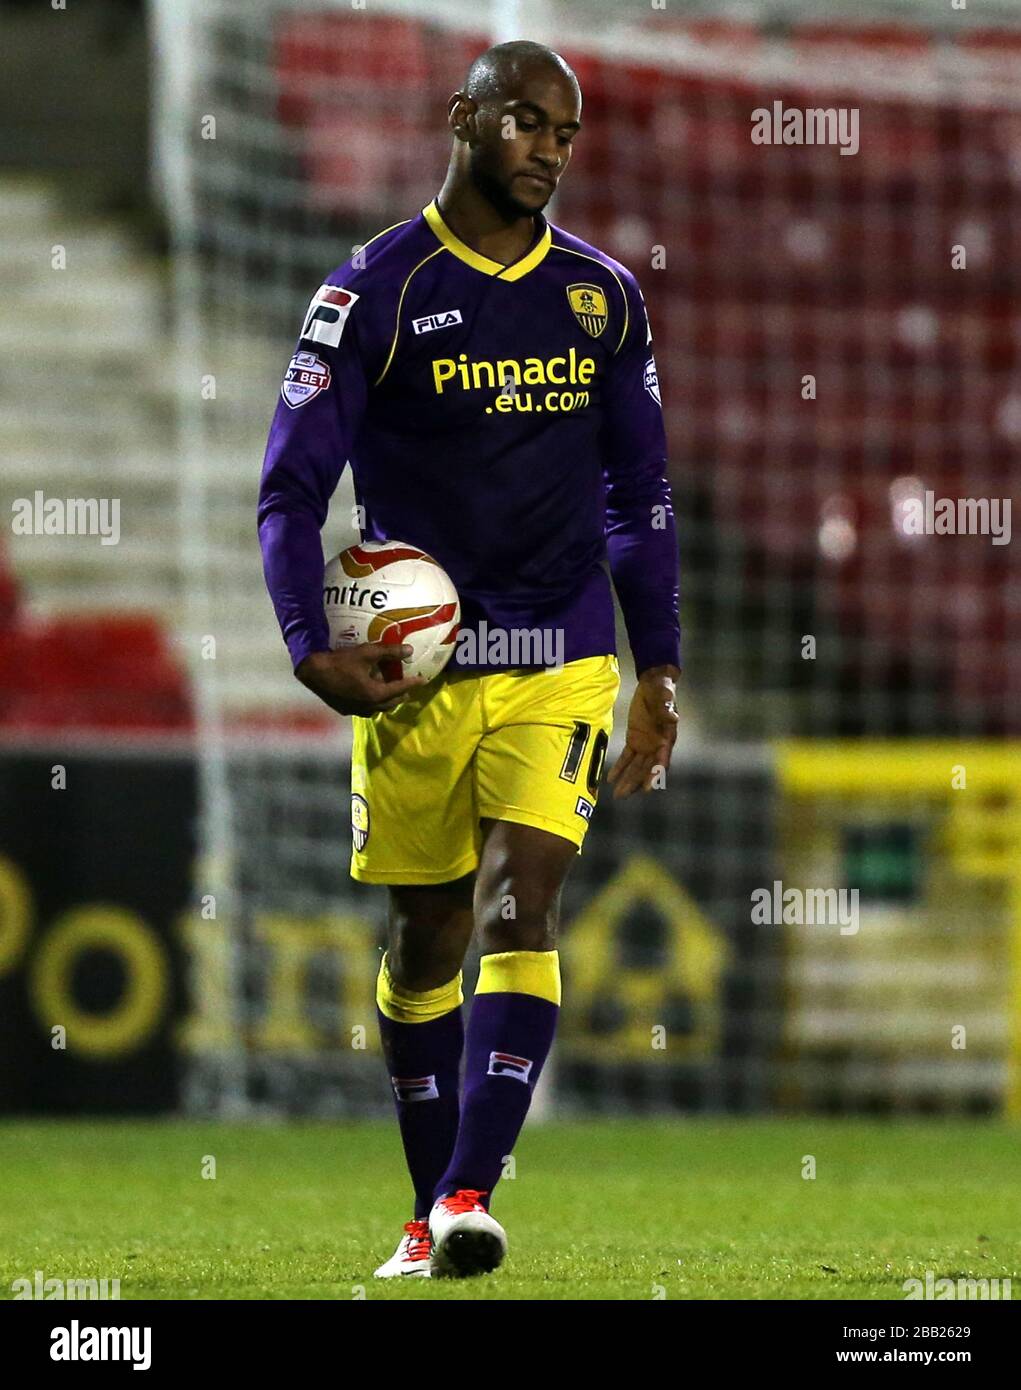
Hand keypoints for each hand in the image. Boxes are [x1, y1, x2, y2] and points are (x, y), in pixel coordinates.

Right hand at [295, 643, 425, 716]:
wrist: (312, 672)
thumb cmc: (340, 661)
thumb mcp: (366, 653)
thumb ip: (389, 652)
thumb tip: (410, 650)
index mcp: (375, 694)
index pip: (400, 689)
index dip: (412, 683)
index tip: (423, 680)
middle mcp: (367, 707)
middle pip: (391, 703)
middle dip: (401, 696)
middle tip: (408, 688)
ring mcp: (355, 710)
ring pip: (377, 709)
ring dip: (386, 701)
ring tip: (389, 692)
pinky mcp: (344, 710)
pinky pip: (364, 709)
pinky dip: (371, 703)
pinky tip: (368, 694)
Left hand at [607, 664, 679, 797]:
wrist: (653, 683)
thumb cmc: (661, 689)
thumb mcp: (663, 696)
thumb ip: (666, 707)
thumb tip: (673, 717)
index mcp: (667, 738)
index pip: (661, 761)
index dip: (654, 775)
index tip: (647, 789)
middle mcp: (657, 745)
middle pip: (646, 768)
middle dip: (635, 782)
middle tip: (623, 795)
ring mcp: (646, 744)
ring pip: (636, 767)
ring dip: (626, 779)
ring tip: (617, 794)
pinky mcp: (635, 740)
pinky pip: (627, 757)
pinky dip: (619, 767)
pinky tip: (610, 778)